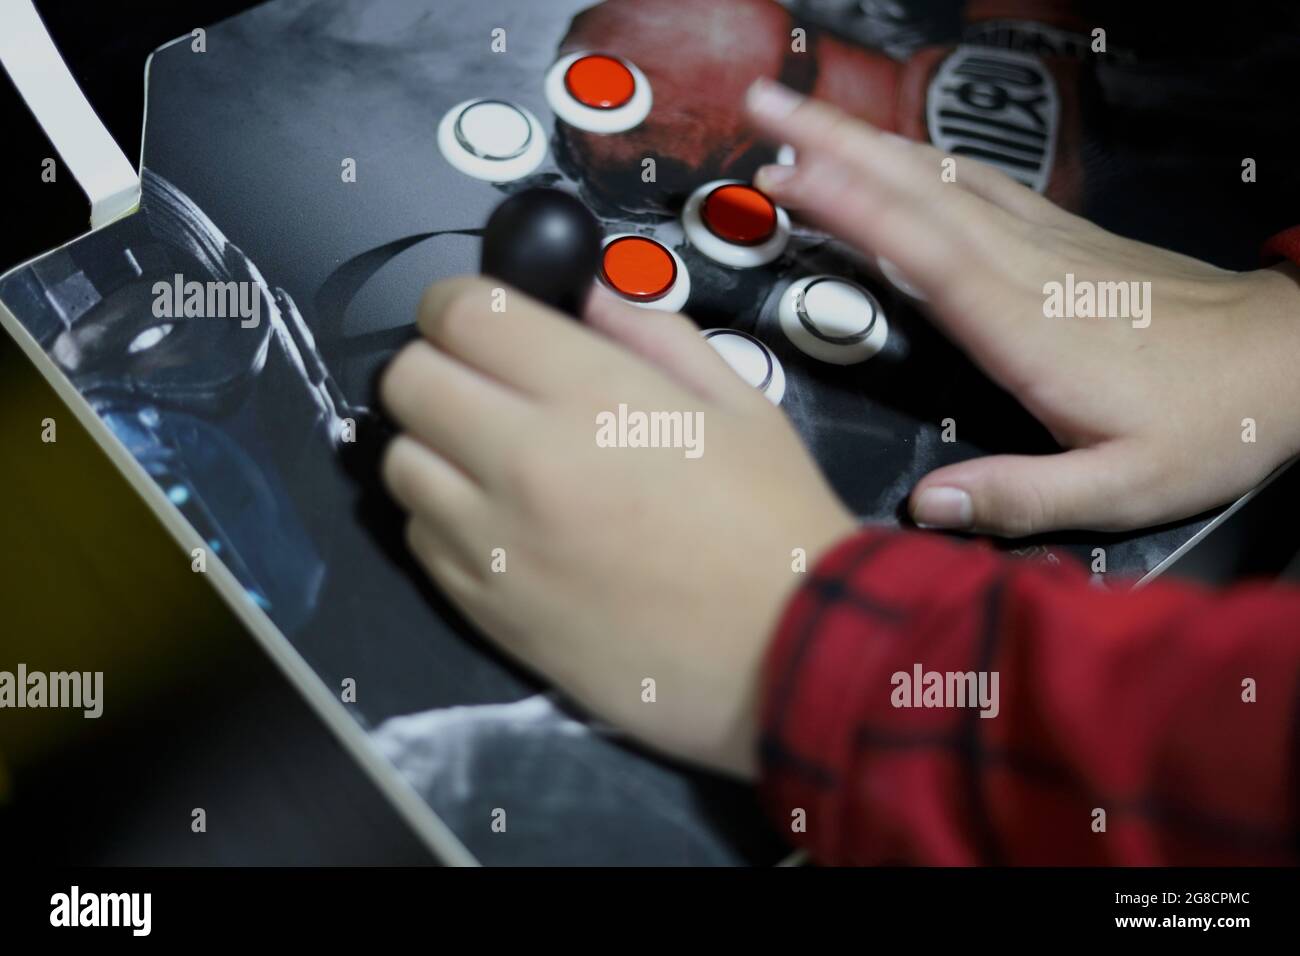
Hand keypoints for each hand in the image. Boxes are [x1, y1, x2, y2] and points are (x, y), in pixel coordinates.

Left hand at [379, 280, 855, 777]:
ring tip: (488, 457)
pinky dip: (444, 518)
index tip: (480, 313)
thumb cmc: (772, 519)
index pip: (461, 312)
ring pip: (400, 462)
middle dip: (438, 363)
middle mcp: (521, 461)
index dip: (460, 300)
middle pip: (407, 380)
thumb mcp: (737, 400)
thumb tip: (583, 297)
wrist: (785, 653)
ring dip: (433, 444)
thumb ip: (649, 331)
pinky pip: (421, 538)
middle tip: (484, 381)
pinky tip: (499, 524)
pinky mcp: (485, 608)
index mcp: (590, 395)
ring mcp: (493, 543)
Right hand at [747, 79, 1299, 536]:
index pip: (927, 254)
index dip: (854, 209)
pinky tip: (887, 151)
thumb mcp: (1125, 489)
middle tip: (762, 109)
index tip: (790, 176)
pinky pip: (973, 184)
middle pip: (916, 192)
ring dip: (864, 139)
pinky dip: (918, 160)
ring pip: (938, 177)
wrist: (1286, 360)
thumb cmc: (1205, 424)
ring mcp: (1043, 241)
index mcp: (1030, 330)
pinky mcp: (1059, 235)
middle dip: (833, 143)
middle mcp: (1028, 269)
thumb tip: (927, 504)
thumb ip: (1022, 499)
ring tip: (800, 115)